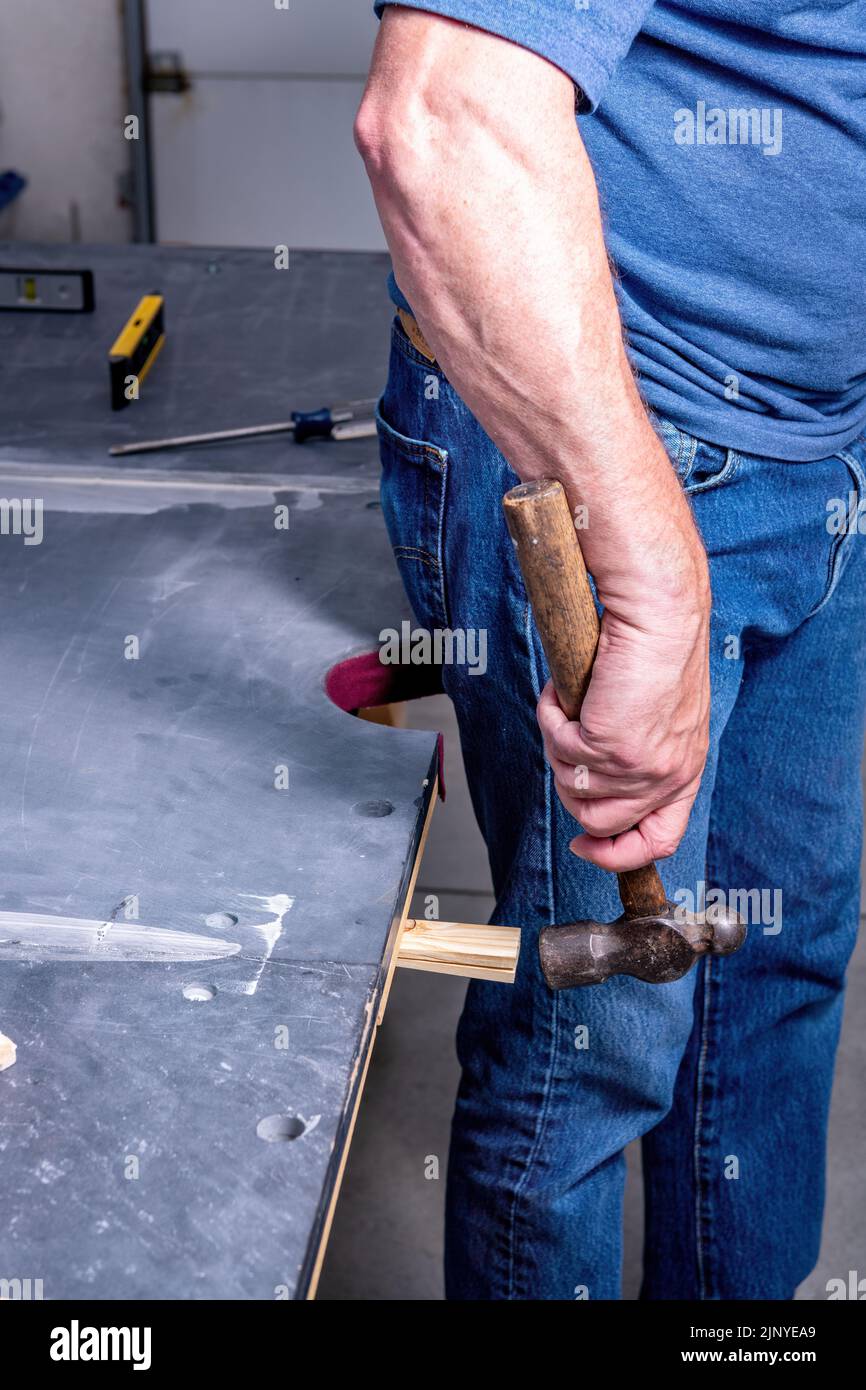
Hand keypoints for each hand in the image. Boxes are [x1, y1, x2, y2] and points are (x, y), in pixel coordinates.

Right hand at [537, 586, 709, 871]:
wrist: (658, 614)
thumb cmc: (657, 649)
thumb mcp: (661, 716)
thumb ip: (639, 754)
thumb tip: (592, 779)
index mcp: (685, 772)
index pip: (658, 840)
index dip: (617, 854)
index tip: (584, 845)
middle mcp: (666, 777)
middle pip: (599, 821)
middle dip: (571, 785)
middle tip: (568, 741)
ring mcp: (637, 768)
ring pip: (570, 786)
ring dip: (559, 745)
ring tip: (572, 704)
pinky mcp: (608, 745)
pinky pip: (556, 745)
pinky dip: (550, 715)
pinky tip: (565, 690)